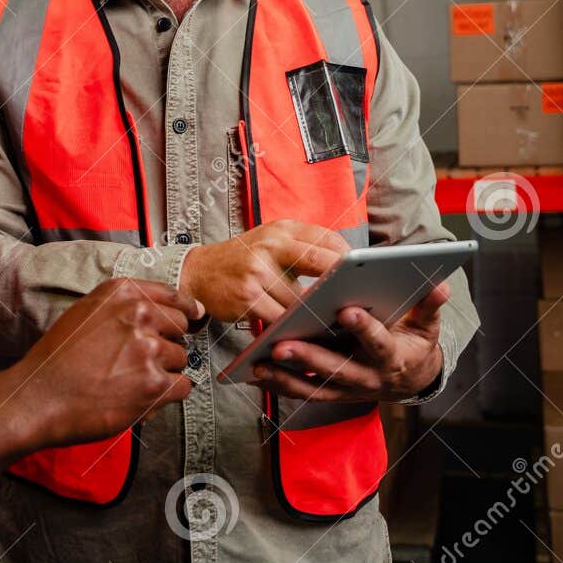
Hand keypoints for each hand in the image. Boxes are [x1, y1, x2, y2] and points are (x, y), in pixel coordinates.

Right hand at [6, 279, 202, 447]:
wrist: (39, 396)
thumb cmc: (58, 358)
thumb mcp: (87, 312)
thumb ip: (124, 306)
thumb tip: (168, 310)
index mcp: (122, 293)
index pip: (172, 294)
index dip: (184, 309)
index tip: (192, 317)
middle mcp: (138, 315)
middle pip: (180, 327)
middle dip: (167, 344)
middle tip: (141, 361)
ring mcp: (148, 349)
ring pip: (181, 359)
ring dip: (164, 371)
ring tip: (131, 382)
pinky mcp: (154, 384)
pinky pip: (181, 387)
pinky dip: (166, 395)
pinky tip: (141, 397)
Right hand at [179, 219, 349, 324]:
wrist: (199, 272)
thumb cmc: (245, 260)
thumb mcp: (272, 242)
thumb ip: (304, 250)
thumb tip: (346, 272)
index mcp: (283, 229)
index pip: (328, 240)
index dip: (350, 261)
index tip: (363, 277)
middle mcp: (271, 245)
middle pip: (320, 264)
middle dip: (341, 285)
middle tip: (359, 301)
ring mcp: (257, 271)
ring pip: (301, 300)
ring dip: (317, 314)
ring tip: (334, 323)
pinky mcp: (247, 297)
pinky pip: (280, 319)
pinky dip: (294, 328)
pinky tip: (304, 333)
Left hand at [252, 281, 449, 403]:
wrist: (411, 378)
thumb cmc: (414, 342)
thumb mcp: (427, 325)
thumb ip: (429, 306)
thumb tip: (440, 285)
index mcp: (393, 357)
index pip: (379, 343)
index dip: (365, 328)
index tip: (346, 309)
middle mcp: (369, 378)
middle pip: (337, 369)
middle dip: (309, 357)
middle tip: (282, 344)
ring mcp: (349, 390)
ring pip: (316, 386)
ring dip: (287, 377)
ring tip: (260, 363)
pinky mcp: (334, 394)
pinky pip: (305, 392)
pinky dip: (282, 385)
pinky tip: (258, 373)